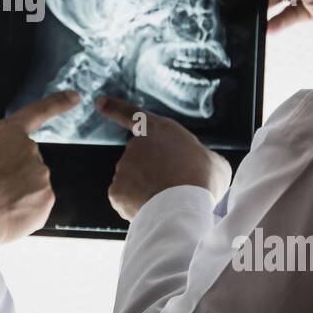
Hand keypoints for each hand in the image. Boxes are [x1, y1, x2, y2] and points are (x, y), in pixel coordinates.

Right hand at [0, 91, 79, 245]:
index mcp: (7, 133)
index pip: (38, 112)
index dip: (58, 103)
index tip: (74, 97)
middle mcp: (29, 149)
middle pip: (26, 162)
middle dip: (12, 175)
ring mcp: (41, 175)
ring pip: (31, 186)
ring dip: (16, 195)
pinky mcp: (46, 201)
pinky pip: (35, 207)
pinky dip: (22, 213)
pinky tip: (3, 216)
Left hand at [94, 96, 231, 220]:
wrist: (183, 206)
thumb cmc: (202, 180)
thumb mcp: (213, 161)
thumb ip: (200, 158)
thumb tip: (201, 166)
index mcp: (159, 130)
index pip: (132, 114)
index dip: (115, 108)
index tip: (99, 102)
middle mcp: (135, 146)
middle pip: (140, 159)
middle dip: (152, 172)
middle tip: (173, 186)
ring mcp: (123, 168)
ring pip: (133, 181)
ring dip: (146, 190)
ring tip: (167, 200)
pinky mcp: (116, 191)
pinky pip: (126, 199)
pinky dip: (137, 206)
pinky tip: (154, 210)